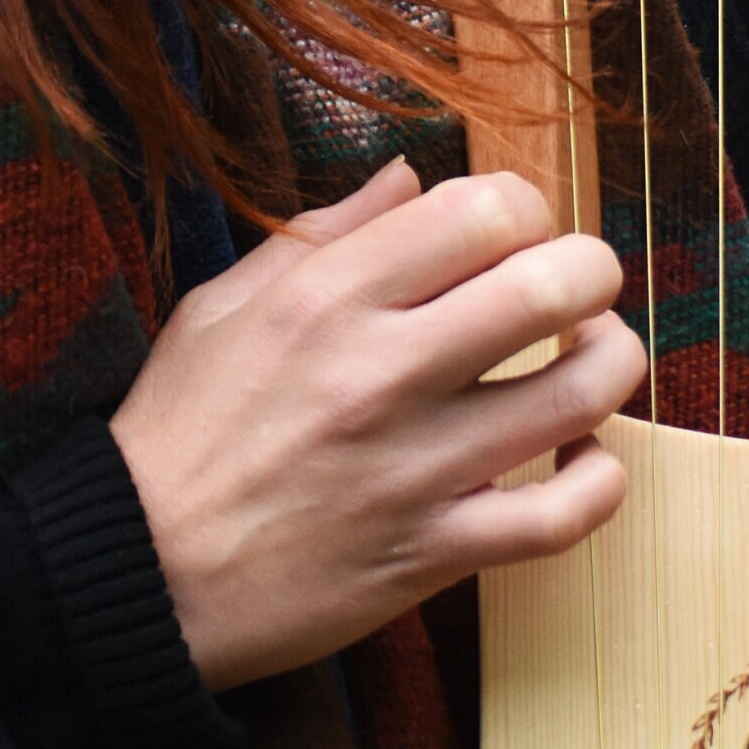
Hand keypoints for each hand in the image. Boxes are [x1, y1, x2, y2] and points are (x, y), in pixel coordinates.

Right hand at [110, 157, 645, 688]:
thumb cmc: (177, 433)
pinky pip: (564, 517)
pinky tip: (581, 459)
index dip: (522, 208)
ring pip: (582, 393)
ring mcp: (416, 467)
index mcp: (328, 297)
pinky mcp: (435, 552)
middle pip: (555, 286)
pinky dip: (599, 481)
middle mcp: (381, 372)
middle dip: (589, 270)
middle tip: (572, 286)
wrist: (138, 574)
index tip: (510, 233)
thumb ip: (322, 233)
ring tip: (588, 357)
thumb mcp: (223, 306)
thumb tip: (409, 174)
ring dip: (609, 362)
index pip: (483, 211)